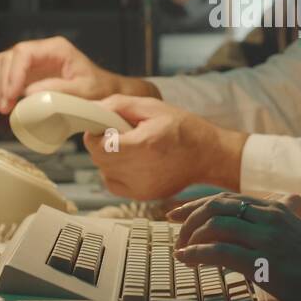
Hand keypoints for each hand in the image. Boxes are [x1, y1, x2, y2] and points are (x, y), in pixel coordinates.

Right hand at [0, 36, 159, 113]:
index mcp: (57, 48)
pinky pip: (10, 75)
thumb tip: (30, 93)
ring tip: (2, 107)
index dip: (14, 73)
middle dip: (3, 81)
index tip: (12, 95)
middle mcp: (43, 51)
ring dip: (0, 85)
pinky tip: (3, 103)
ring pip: (6, 64)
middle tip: (4, 105)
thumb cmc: (99, 88)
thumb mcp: (84, 91)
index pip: (25, 53)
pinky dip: (3, 88)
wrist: (105, 91)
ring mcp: (36, 61)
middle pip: (11, 57)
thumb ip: (60, 90)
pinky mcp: (32, 73)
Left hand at [81, 96, 247, 200]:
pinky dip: (115, 173)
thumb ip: (119, 105)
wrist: (207, 155)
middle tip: (121, 134)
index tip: (105, 127)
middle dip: (103, 144)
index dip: (96, 134)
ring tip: (130, 148)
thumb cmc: (184, 129)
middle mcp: (141, 170)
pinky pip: (113, 184)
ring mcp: (141, 186)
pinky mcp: (143, 195)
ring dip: (109, 158)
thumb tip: (92, 109)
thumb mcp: (152, 107)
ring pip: (104, 171)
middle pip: (99, 159)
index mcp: (143, 145)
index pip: (98, 145)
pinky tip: (131, 162)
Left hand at [167, 193, 300, 300]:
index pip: (228, 198)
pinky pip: (219, 252)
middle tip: (175, 231)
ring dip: (190, 237)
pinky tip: (187, 259)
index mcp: (279, 209)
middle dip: (189, 217)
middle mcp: (271, 217)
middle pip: (216, 206)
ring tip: (181, 251)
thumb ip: (271, 231)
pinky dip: (197, 254)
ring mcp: (267, 238)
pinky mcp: (263, 262)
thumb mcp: (295, 238)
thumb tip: (239, 238)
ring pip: (214, 225)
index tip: (179, 214)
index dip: (198, 205)